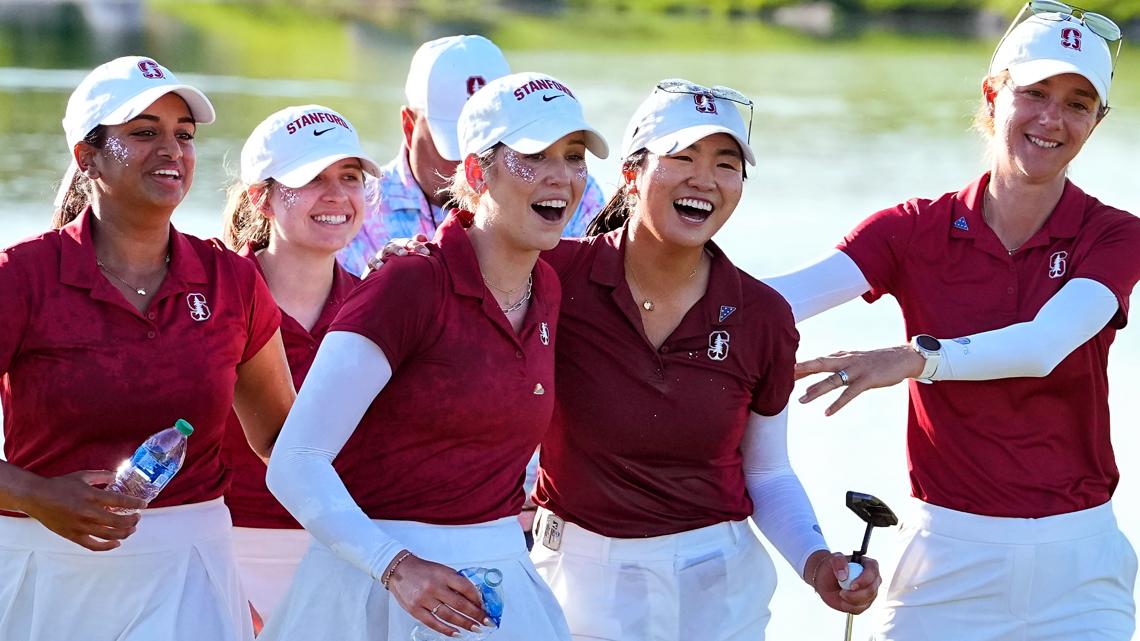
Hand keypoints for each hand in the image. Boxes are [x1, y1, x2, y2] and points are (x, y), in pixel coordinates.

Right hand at [20, 470, 145, 550]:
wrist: (36, 497)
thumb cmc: (60, 485)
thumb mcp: (83, 475)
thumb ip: (102, 475)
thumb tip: (116, 476)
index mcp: (92, 496)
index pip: (120, 501)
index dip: (135, 503)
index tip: (144, 504)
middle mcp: (89, 513)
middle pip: (118, 521)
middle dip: (132, 520)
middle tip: (137, 517)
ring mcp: (81, 526)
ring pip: (109, 535)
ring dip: (124, 533)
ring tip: (131, 529)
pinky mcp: (73, 536)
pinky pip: (93, 546)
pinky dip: (107, 547)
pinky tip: (116, 543)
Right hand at [364, 234, 431, 275]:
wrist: (381, 284)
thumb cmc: (398, 271)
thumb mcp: (408, 261)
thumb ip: (416, 249)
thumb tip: (422, 237)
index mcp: (399, 246)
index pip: (409, 242)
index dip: (418, 245)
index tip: (428, 253)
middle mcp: (390, 249)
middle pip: (399, 243)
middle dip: (410, 245)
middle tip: (421, 252)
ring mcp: (380, 256)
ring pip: (386, 249)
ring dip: (396, 250)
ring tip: (403, 254)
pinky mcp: (371, 265)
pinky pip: (372, 261)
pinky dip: (376, 262)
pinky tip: (381, 267)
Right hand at [386, 552, 489, 635]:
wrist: (399, 569)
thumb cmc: (422, 570)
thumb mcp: (442, 570)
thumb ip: (455, 582)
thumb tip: (473, 597)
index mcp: (443, 575)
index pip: (466, 588)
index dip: (478, 599)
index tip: (484, 606)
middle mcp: (435, 587)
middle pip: (460, 604)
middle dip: (476, 615)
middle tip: (486, 621)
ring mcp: (424, 599)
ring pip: (449, 615)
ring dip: (464, 623)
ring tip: (475, 628)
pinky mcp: (415, 610)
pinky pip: (433, 623)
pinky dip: (446, 630)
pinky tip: (456, 633)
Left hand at [794, 345, 923, 415]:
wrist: (902, 357)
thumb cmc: (876, 360)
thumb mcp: (854, 358)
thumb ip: (837, 362)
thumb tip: (820, 364)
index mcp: (841, 356)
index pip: (816, 360)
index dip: (800, 366)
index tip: (781, 370)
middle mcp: (846, 361)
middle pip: (819, 364)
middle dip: (801, 370)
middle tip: (784, 376)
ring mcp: (857, 370)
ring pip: (832, 380)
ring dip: (815, 390)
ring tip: (801, 400)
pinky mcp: (867, 380)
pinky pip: (849, 393)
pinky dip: (837, 403)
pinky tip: (827, 412)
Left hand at [805, 550, 880, 614]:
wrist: (825, 579)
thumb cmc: (831, 567)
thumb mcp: (833, 559)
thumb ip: (839, 562)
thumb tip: (844, 576)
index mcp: (869, 565)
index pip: (873, 572)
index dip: (864, 580)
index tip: (852, 586)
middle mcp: (872, 580)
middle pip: (872, 590)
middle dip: (857, 594)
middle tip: (842, 593)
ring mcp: (870, 593)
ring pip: (866, 601)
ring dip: (851, 600)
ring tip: (840, 593)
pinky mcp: (863, 604)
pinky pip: (859, 609)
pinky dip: (848, 606)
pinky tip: (842, 600)